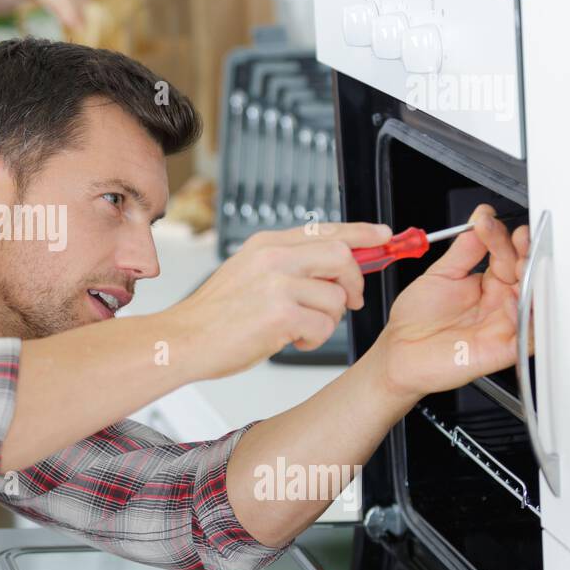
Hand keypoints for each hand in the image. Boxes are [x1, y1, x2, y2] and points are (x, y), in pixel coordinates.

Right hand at [170, 221, 392, 381]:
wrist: (183, 340)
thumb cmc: (215, 316)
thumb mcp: (248, 273)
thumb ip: (288, 264)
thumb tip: (335, 264)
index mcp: (266, 244)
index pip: (326, 229)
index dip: (363, 233)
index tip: (386, 236)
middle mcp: (273, 257)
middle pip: (341, 256)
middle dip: (354, 282)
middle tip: (349, 301)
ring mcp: (277, 284)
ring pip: (336, 298)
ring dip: (327, 320)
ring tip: (300, 329)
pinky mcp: (280, 314)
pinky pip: (324, 325)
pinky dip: (313, 339)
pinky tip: (291, 340)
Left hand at [372, 204, 531, 397]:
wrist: (399, 353)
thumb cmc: (415, 320)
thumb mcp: (439, 275)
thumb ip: (463, 251)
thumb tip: (479, 220)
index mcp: (486, 283)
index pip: (505, 254)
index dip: (501, 237)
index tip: (487, 222)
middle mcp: (500, 302)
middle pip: (526, 273)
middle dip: (524, 252)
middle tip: (516, 238)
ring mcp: (505, 323)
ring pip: (534, 298)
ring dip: (532, 278)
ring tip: (520, 261)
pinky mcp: (507, 348)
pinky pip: (532, 333)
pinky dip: (534, 315)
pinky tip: (525, 297)